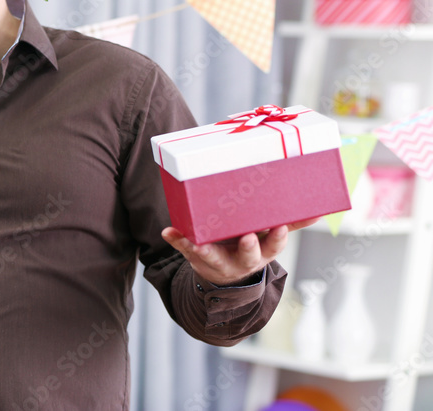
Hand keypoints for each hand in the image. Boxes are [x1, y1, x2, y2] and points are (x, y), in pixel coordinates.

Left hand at [162, 217, 319, 286]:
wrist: (223, 275)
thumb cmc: (249, 247)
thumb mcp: (270, 240)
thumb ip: (289, 224)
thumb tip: (320, 212)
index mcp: (261, 252)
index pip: (273, 246)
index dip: (276, 238)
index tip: (278, 227)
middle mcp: (241, 259)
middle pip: (248, 256)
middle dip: (249, 247)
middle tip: (248, 237)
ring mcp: (218, 258)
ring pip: (213, 256)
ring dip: (206, 249)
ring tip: (199, 242)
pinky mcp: (196, 254)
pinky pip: (185, 247)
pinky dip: (177, 239)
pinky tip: (169, 231)